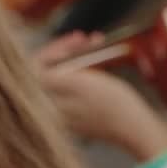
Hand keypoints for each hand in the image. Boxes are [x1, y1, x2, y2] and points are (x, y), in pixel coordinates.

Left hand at [34, 32, 166, 158]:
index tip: (70, 41)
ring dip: (79, 57)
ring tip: (98, 44)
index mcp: (49, 103)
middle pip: (51, 72)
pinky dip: (86, 71)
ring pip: (66, 77)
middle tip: (84, 38)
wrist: (137, 128)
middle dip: (67, 52)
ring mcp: (69, 112)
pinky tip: (100, 59)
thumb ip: (49, 76)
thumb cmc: (111, 106)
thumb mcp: (79, 84)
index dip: (52, 51)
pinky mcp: (82, 114)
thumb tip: (29, 67)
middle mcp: (55, 109)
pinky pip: (78, 87)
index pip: (36, 70)